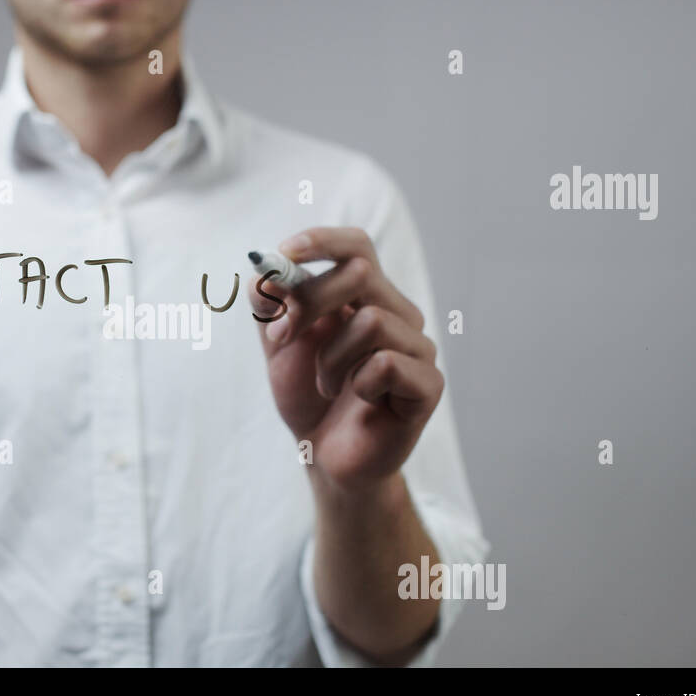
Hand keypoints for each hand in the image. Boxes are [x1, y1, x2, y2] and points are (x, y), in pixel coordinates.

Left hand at [251, 228, 443, 499]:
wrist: (324, 455)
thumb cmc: (307, 394)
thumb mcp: (277, 345)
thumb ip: (270, 305)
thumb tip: (266, 271)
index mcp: (364, 296)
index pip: (356, 246)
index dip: (322, 240)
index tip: (283, 254)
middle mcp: (397, 313)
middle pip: (360, 272)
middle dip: (309, 304)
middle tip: (281, 339)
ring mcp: (418, 347)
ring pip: (371, 320)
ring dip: (330, 358)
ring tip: (327, 385)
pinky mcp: (429, 384)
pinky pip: (386, 363)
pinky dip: (357, 383)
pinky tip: (359, 400)